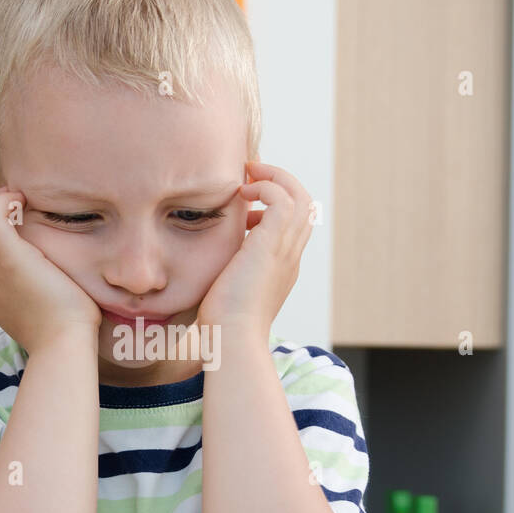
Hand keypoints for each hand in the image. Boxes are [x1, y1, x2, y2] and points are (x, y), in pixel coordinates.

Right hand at [0, 187, 102, 351]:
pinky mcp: (9, 259)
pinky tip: (24, 201)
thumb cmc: (63, 330)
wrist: (64, 346)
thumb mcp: (36, 307)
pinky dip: (3, 201)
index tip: (11, 213)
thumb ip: (31, 290)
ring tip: (19, 198)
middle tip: (14, 201)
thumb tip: (46, 276)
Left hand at [196, 161, 314, 335]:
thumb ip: (225, 272)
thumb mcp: (226, 290)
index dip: (275, 203)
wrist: (230, 339)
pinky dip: (267, 186)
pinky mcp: (273, 245)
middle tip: (251, 173)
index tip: (248, 197)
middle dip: (280, 182)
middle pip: (304, 206)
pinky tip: (242, 192)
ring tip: (248, 174)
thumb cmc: (220, 325)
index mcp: (281, 268)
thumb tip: (209, 262)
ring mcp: (284, 251)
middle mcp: (289, 257)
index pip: (293, 225)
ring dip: (275, 178)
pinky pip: (283, 200)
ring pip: (300, 198)